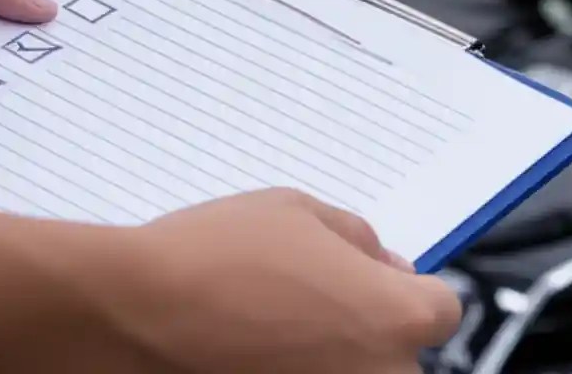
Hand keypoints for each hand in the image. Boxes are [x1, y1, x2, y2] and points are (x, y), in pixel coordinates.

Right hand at [110, 189, 462, 373]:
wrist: (131, 316)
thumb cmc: (213, 259)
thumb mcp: (298, 212)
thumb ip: (358, 239)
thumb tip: (383, 263)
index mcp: (397, 319)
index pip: (441, 311)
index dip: (406, 291)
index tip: (372, 286)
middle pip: (398, 356)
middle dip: (364, 332)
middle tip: (306, 310)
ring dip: (329, 360)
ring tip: (267, 335)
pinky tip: (248, 357)